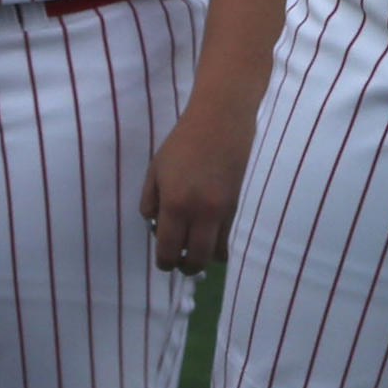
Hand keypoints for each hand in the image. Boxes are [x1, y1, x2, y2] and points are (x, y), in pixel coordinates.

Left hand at [140, 99, 252, 271]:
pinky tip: (212, 234)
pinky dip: (220, 243)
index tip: (164, 261)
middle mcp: (200, 214)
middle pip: (196, 260)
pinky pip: (231, 238)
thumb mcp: (155, 169)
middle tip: (180, 261)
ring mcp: (223, 211)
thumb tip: (154, 225)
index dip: (164, 263)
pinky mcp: (238, 206)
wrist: (221, 121)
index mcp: (175, 204)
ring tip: (197, 246)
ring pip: (217, 253)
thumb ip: (149, 200)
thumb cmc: (183, 142)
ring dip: (205, 256)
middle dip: (186, 267)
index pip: (168, 250)